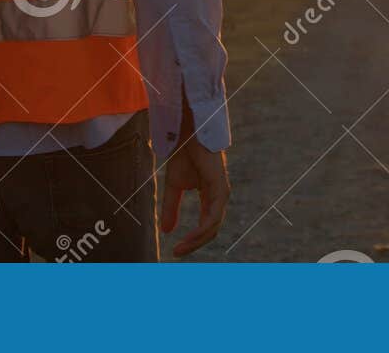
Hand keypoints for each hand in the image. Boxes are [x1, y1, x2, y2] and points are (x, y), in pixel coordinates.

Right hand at [159, 137, 228, 257]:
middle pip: (210, 230)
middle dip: (194, 244)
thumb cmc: (184, 155)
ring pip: (212, 226)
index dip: (192, 240)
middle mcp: (219, 198)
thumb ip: (171, 208)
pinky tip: (190, 236)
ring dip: (196, 240)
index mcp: (210, 198)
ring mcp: (222, 194)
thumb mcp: (173, 187)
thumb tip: (166, 231)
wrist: (188, 134)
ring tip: (181, 248)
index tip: (175, 251)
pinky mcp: (221, 189)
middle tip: (177, 254)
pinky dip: (201, 229)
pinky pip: (213, 217)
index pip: (205, 226)